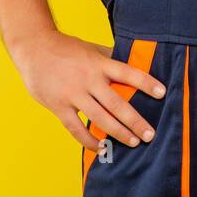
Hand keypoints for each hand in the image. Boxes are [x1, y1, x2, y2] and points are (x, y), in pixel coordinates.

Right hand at [10, 29, 166, 151]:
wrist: (34, 48)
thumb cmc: (66, 49)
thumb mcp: (91, 49)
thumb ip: (109, 59)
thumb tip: (133, 64)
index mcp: (99, 63)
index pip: (128, 73)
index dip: (146, 82)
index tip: (162, 93)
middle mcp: (89, 79)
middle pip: (117, 103)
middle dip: (136, 121)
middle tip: (150, 134)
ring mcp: (73, 94)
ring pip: (100, 118)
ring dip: (118, 133)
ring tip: (133, 142)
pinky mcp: (59, 106)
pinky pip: (76, 128)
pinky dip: (89, 140)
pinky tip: (101, 147)